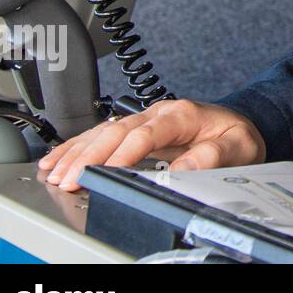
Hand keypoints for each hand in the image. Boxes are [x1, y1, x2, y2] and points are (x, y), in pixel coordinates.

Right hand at [37, 99, 266, 190]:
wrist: (237, 127)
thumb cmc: (236, 137)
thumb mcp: (238, 147)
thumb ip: (212, 156)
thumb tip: (182, 170)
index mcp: (183, 114)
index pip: (147, 133)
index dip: (125, 153)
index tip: (107, 172)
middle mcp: (159, 113)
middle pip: (117, 131)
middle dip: (90, 156)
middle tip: (68, 179)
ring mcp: (144, 119)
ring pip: (103, 131)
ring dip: (76, 152)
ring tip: (54, 172)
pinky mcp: (134, 129)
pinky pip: (100, 135)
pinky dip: (76, 147)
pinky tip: (56, 159)